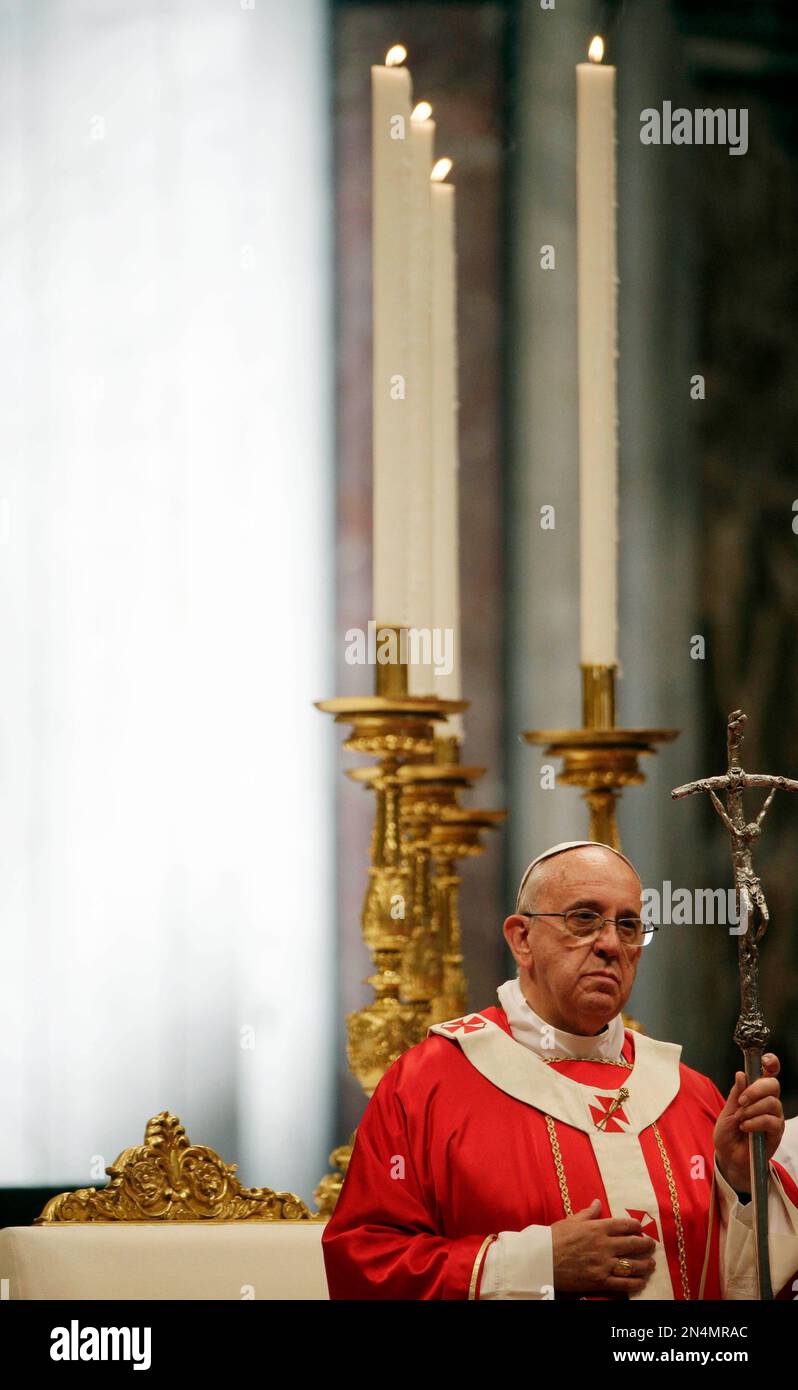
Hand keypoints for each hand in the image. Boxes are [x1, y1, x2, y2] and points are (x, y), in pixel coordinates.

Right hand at [551, 1198, 656, 1294]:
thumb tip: (597, 1202)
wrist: (542, 1260)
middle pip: (633, 1244)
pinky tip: (642, 1282)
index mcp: (597, 1228)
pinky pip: (623, 1283)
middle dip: (646, 1245)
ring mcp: (604, 1264)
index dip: (636, 1226)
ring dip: (645, 1265)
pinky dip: (636, 1283)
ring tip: (651, 1264)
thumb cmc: (554, 1238)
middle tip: (651, 1245)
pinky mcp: (600, 1281)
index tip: (641, 1228)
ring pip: (633, 1265)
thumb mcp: (571, 1220)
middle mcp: (604, 1245)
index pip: (624, 1225)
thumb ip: (588, 1213)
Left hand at [714, 1053, 784, 1192]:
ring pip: (772, 1102)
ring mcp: (774, 1117)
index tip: (766, 1060)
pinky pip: (771, 1121)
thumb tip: (741, 1074)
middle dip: (756, 1089)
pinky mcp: (776, 1133)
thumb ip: (736, 1094)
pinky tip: (746, 1128)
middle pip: (773, 1084)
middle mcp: (768, 1102)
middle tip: (742, 1101)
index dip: (770, 1063)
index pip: (768, 1073)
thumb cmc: (727, 1134)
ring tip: (741, 1120)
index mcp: (755, 1093)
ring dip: (752, 1110)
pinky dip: (756, 1122)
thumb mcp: (726, 1112)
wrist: (729, 1158)